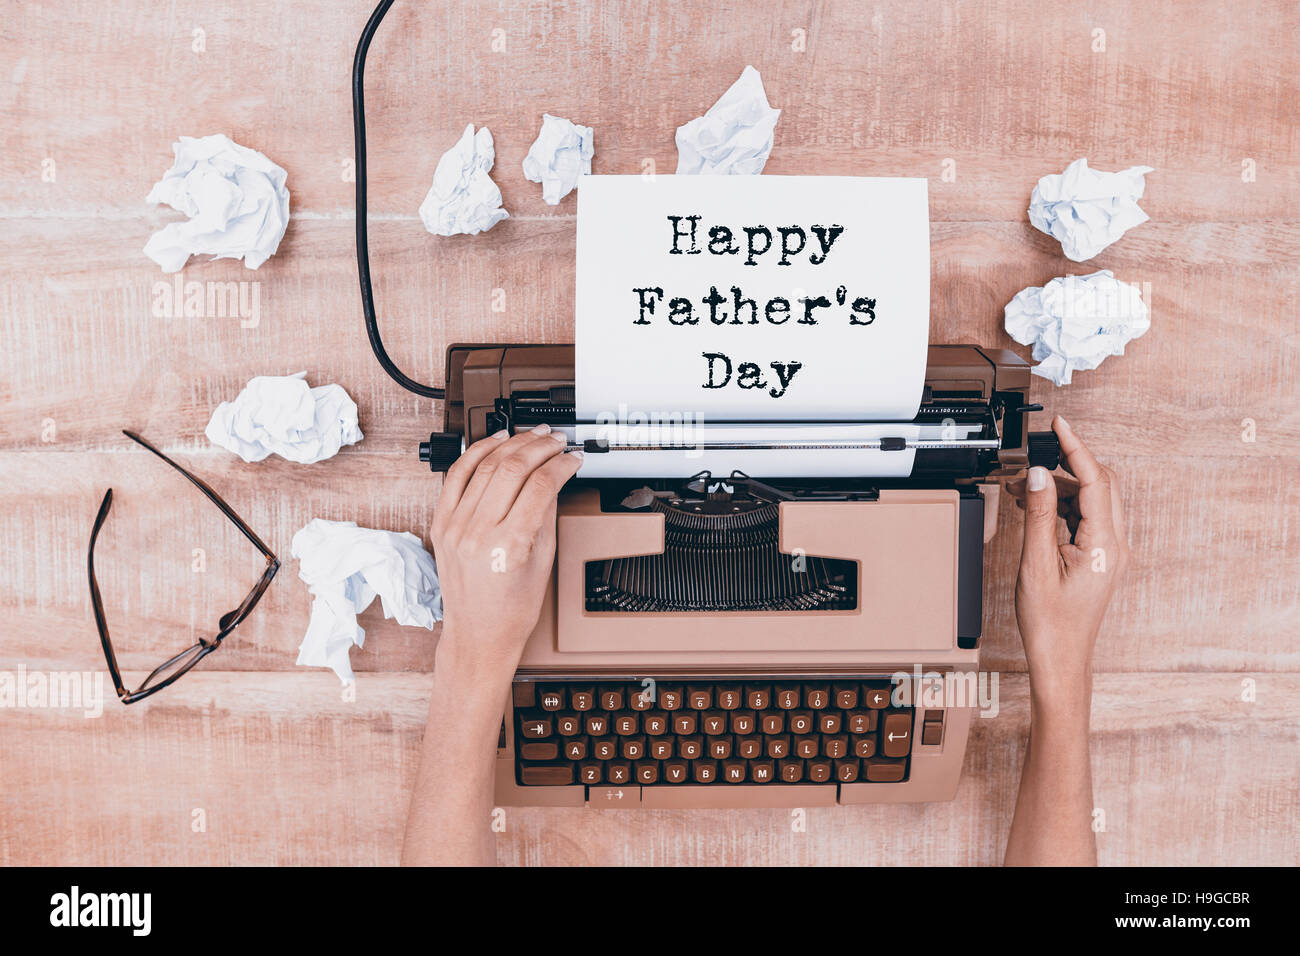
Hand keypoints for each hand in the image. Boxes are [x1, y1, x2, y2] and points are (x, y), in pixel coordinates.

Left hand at [430, 424, 582, 677]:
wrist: (479, 633)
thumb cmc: (511, 610)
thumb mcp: (543, 561)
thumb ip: (547, 514)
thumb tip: (554, 478)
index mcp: (508, 547)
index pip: (541, 486)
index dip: (561, 465)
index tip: (572, 459)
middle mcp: (477, 534)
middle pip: (512, 469)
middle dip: (540, 448)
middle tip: (556, 442)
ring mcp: (455, 527)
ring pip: (485, 466)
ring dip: (513, 444)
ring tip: (532, 437)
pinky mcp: (441, 524)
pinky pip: (456, 476)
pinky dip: (476, 453)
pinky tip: (495, 442)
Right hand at [1007, 416, 1127, 705]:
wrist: (1061, 658)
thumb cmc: (1051, 624)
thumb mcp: (1036, 564)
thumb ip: (1038, 515)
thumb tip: (1038, 475)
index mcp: (1105, 544)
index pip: (1093, 480)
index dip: (1076, 448)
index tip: (1061, 425)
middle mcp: (1116, 544)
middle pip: (1099, 484)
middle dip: (1066, 464)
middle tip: (1034, 455)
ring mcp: (1110, 551)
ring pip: (1090, 500)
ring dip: (1058, 487)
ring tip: (1022, 488)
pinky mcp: (1100, 557)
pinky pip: (1085, 518)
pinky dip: (1060, 506)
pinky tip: (1034, 507)